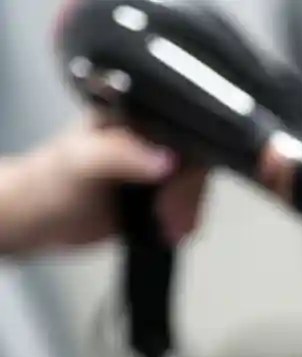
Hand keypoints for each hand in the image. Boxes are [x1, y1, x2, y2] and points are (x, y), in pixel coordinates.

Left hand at [0, 121, 207, 253]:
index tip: (178, 181)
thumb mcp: (83, 160)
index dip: (189, 152)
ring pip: (194, 182)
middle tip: (171, 215)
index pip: (180, 123)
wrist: (40, 220)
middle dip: (188, 191)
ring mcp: (157, 165)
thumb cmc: (51, 182)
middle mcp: (150, 136)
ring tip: (171, 228)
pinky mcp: (161, 193)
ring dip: (189, 209)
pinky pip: (189, 203)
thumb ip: (122, 155)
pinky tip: (173, 230)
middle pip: (193, 156)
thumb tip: (167, 161)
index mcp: (133, 113)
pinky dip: (187, 219)